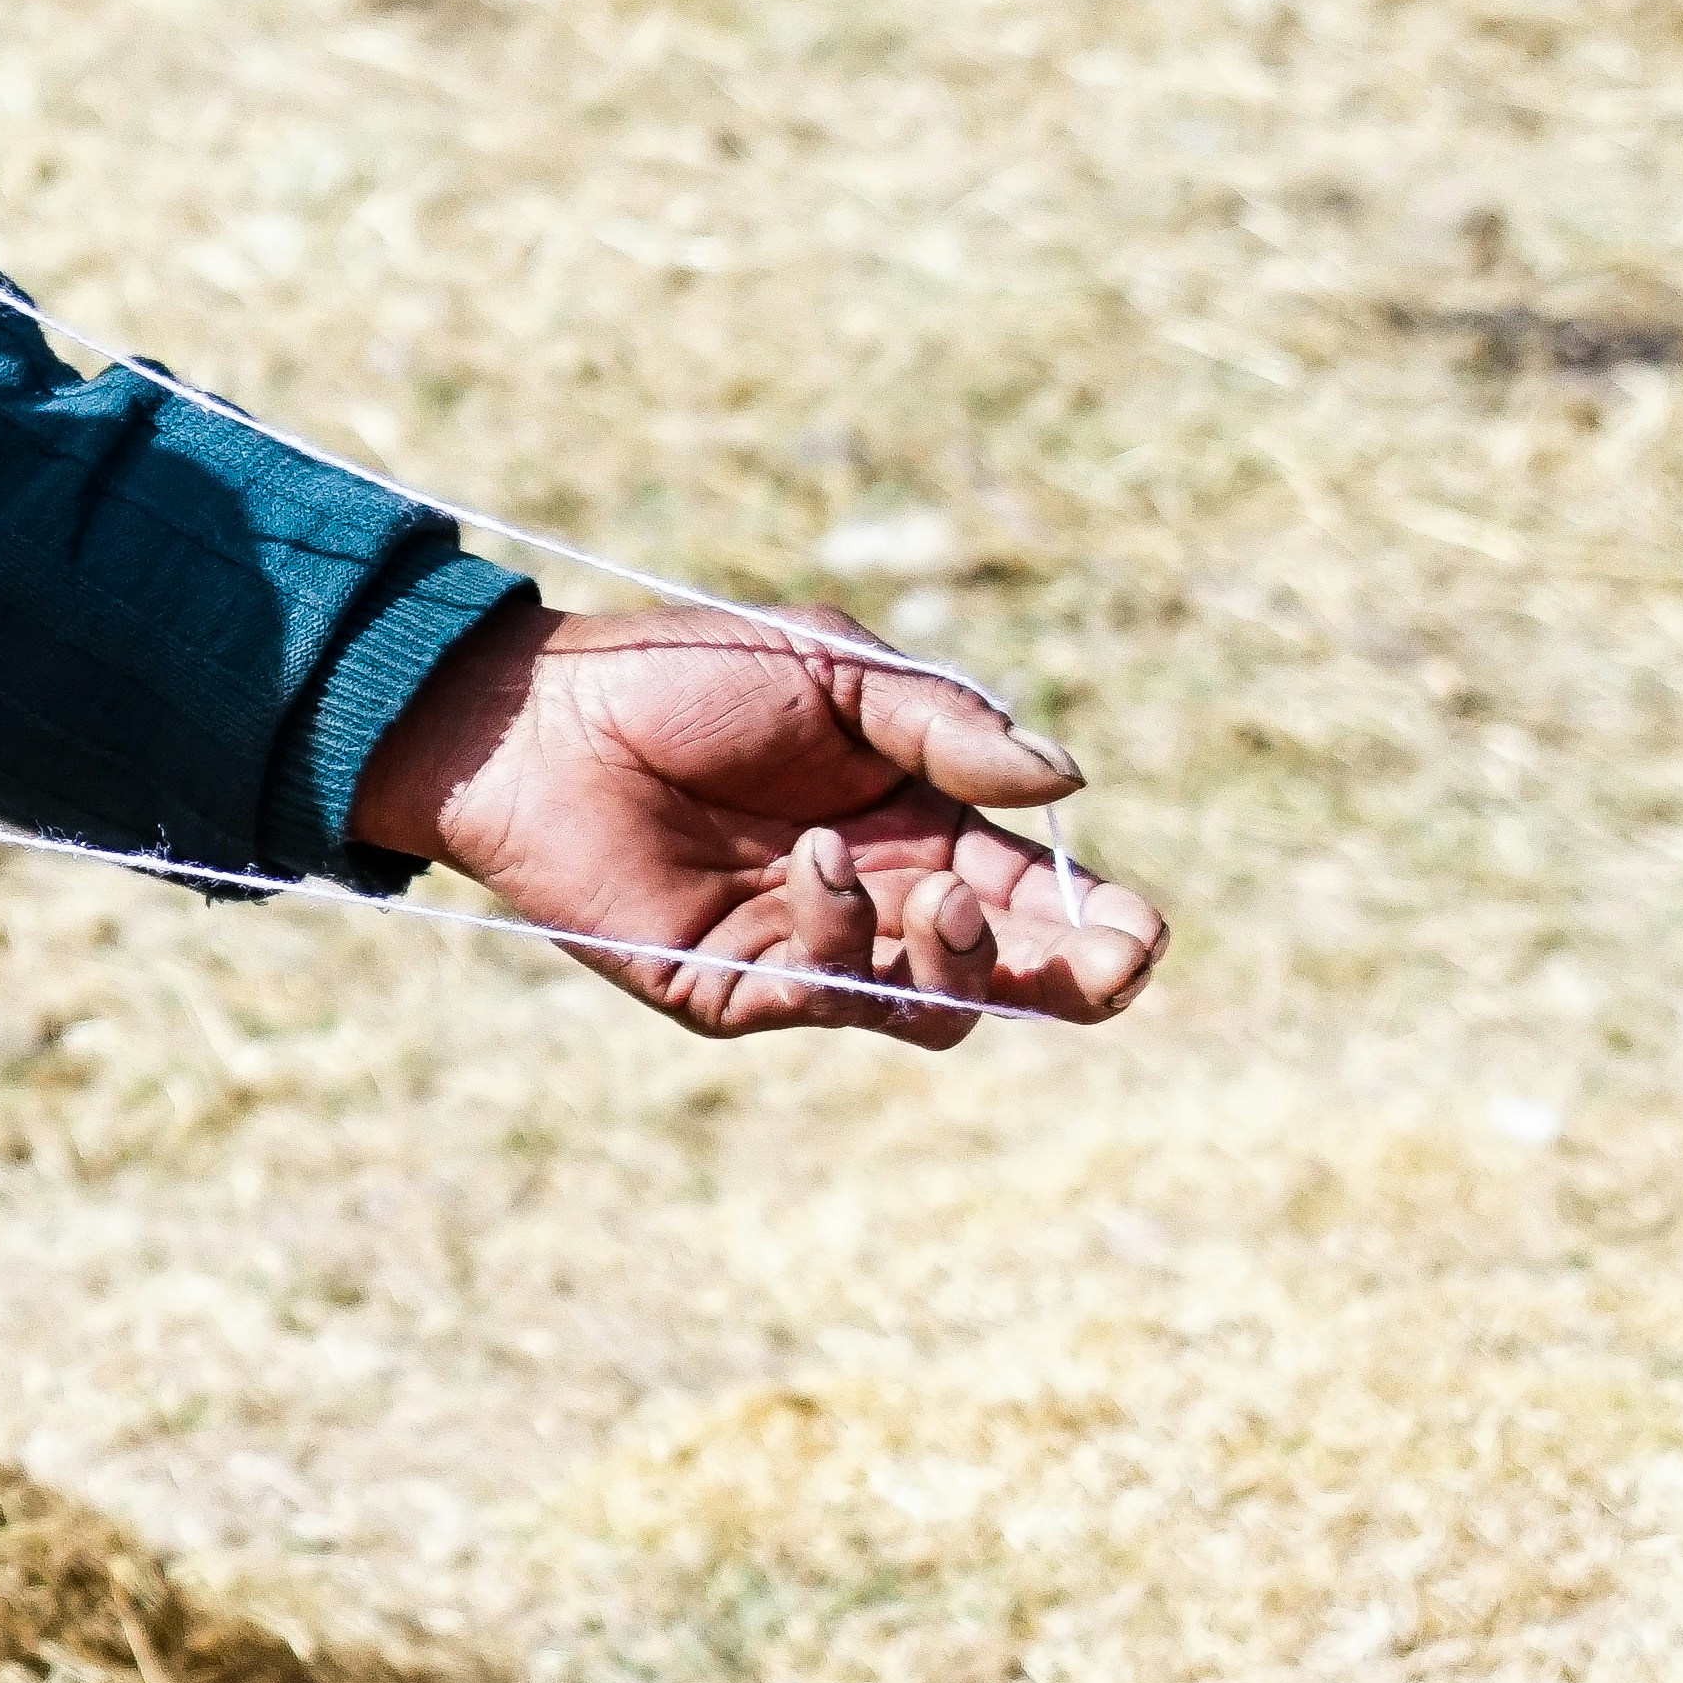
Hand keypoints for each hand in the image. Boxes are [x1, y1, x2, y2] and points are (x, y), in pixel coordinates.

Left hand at [350, 599, 1165, 1046]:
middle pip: (1009, 978)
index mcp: (919, 828)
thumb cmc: (682, 676)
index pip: (1034, 899)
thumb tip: (1067, 784)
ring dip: (959, 961)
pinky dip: (845, 935)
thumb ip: (949, 727)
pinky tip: (818, 864)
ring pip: (936, 1011)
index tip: (1140, 932)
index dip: (1099, 925)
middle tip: (1103, 964)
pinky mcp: (737, 988)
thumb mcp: (834, 671)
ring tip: (932, 894)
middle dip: (1070, 980)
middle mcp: (878, 902)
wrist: (542, 713)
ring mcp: (810, 951)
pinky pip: (829, 996)